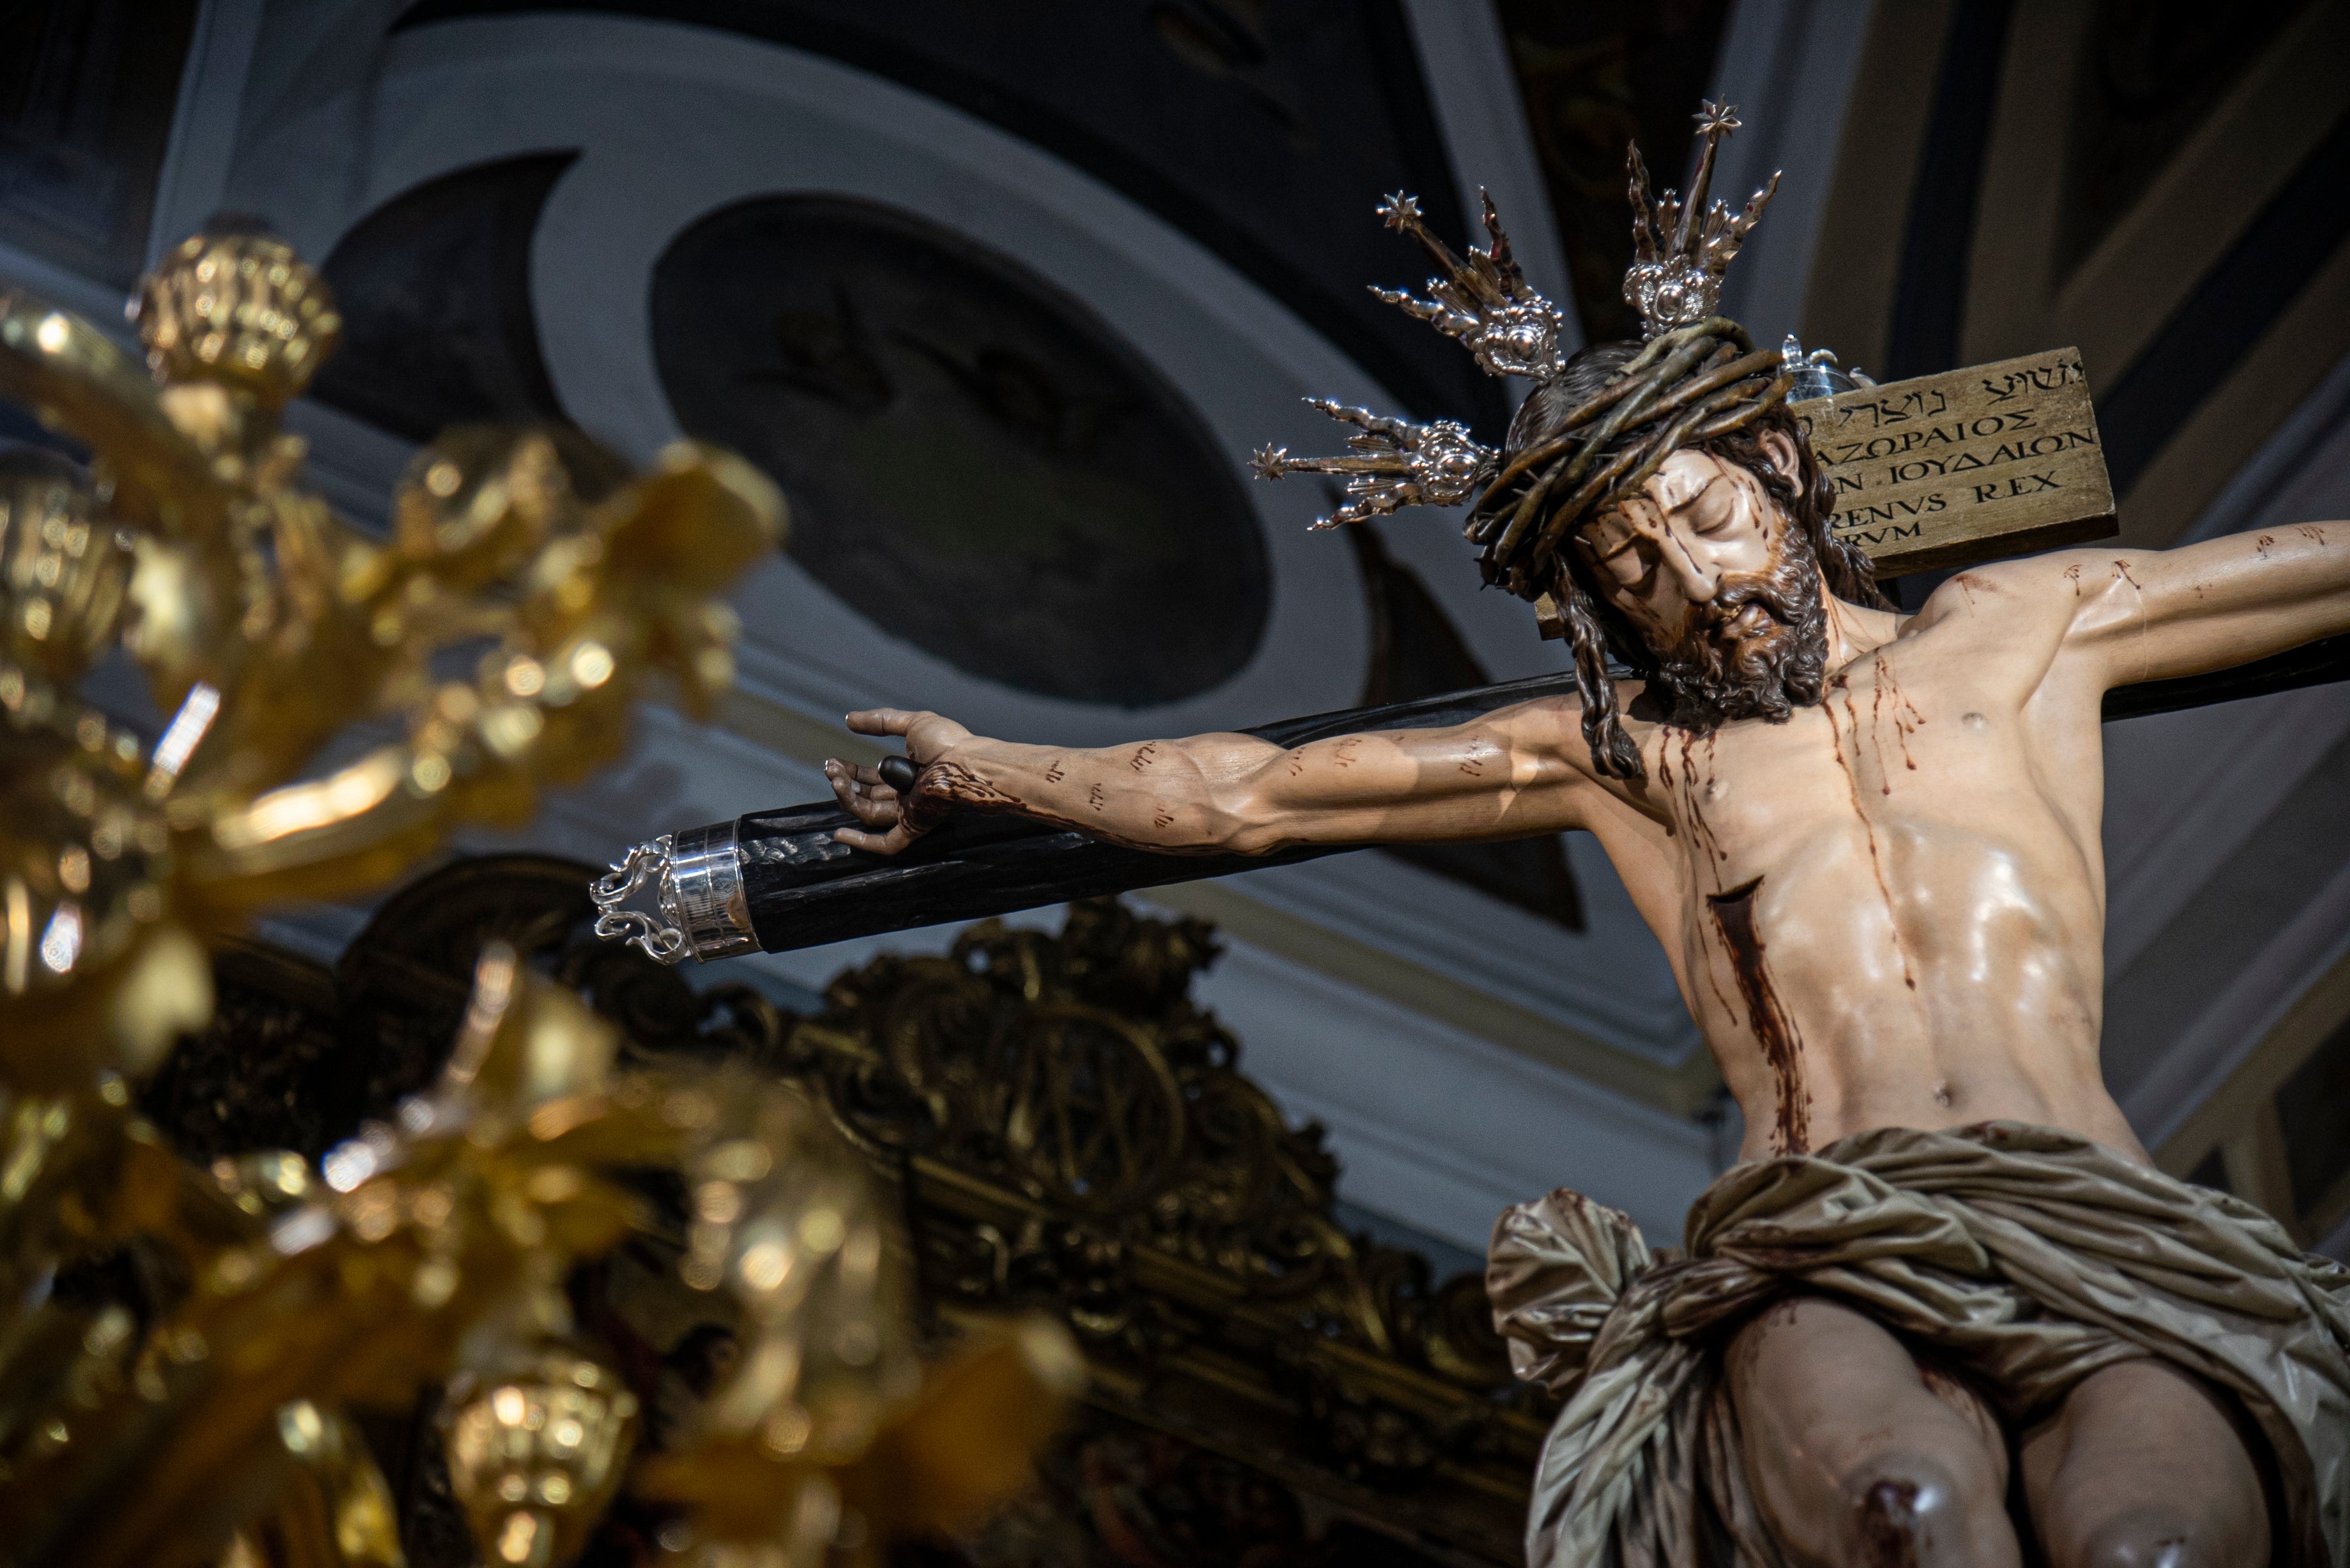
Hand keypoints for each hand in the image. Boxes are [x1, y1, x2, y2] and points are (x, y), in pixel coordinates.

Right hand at [824, 708, 974, 854]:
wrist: (967, 763)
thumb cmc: (949, 742)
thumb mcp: (912, 724)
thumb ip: (881, 720)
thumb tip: (848, 719)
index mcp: (907, 775)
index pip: (871, 779)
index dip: (850, 772)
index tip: (833, 762)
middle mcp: (907, 796)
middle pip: (866, 797)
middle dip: (845, 783)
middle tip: (830, 768)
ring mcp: (910, 813)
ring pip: (869, 814)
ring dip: (847, 798)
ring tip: (835, 778)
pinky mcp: (914, 826)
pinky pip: (885, 844)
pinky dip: (861, 842)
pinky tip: (839, 835)